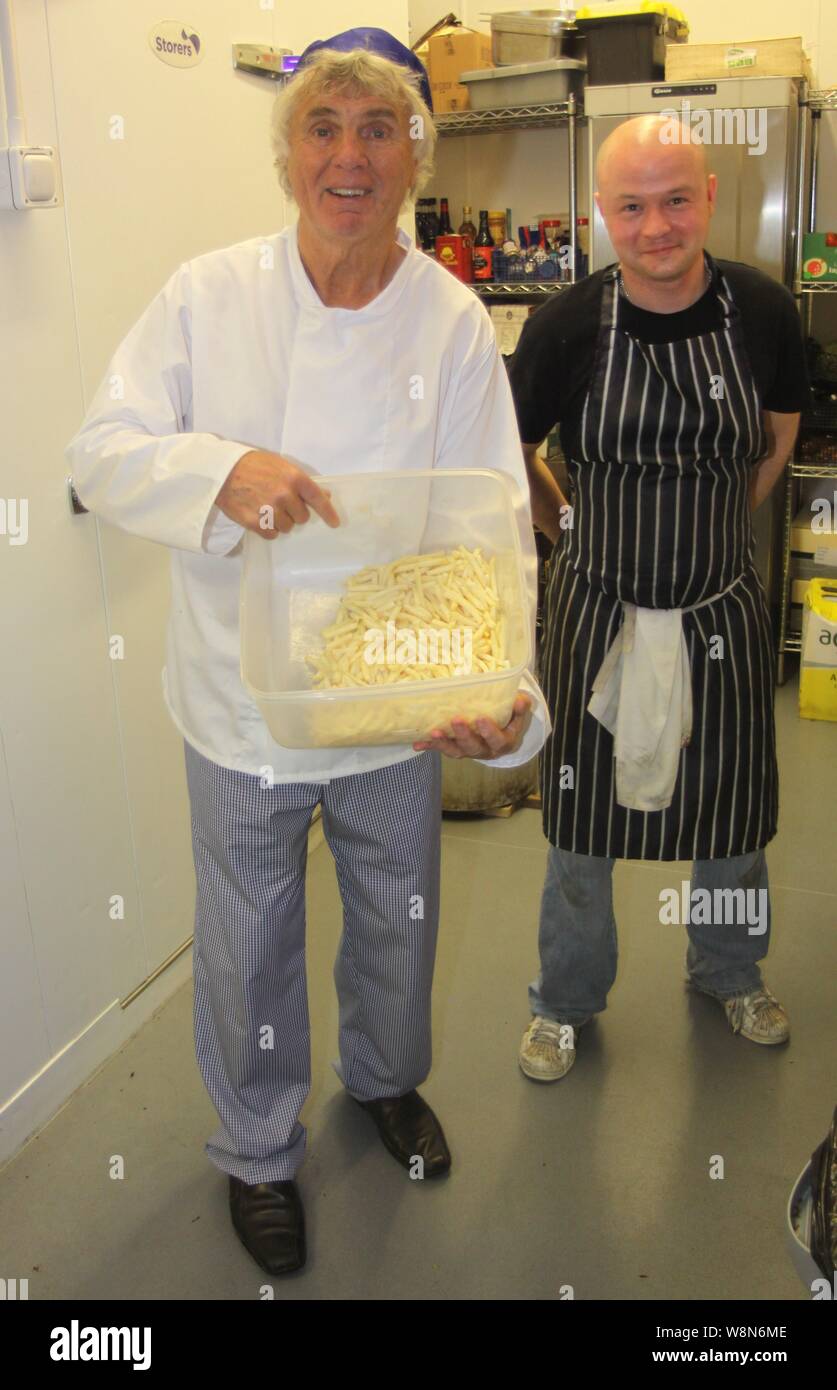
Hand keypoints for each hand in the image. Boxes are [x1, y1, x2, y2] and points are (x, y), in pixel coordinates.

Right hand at [215, 449, 339, 536]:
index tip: (334, 523)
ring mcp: (270, 510)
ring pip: (287, 528)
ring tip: (266, 507)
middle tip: (280, 502)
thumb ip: (301, 482)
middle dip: (294, 513)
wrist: (222, 471)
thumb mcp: (281, 465)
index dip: (328, 513)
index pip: (318, 499)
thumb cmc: (253, 466)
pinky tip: (259, 516)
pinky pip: (272, 534)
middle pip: (302, 518)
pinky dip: (268, 529)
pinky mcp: (256, 523)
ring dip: (280, 521)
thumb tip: (324, 496)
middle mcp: (285, 495)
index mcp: (294, 478)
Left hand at [412, 692, 532, 759]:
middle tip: (456, 720)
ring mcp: (468, 751)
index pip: (497, 740)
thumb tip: (521, 700)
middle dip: (463, 735)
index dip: (489, 732)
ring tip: (433, 732)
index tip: (481, 719)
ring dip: (443, 743)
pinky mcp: (456, 749)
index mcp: (502, 743)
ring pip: (456, 751)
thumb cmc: (509, 720)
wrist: (501, 737)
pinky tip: (417, 744)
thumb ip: (520, 707)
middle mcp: (485, 751)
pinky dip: (429, 746)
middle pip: (473, 747)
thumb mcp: (518, 714)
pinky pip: (441, 749)